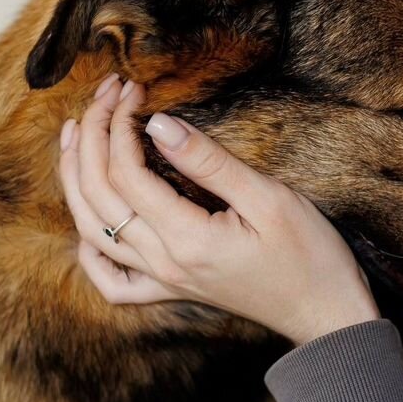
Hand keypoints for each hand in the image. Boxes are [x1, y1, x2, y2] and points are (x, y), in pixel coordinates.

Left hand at [58, 73, 380, 345]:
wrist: (326, 312)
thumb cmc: (311, 256)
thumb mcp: (269, 199)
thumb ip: (210, 162)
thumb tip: (158, 124)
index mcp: (187, 239)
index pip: (126, 173)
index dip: (119, 125)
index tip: (134, 89)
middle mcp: (164, 264)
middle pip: (99, 196)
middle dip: (94, 138)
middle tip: (106, 95)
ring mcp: (165, 281)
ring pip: (94, 231)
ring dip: (76, 180)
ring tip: (75, 136)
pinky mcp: (174, 290)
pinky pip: (113, 281)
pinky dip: (91, 250)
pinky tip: (90, 223)